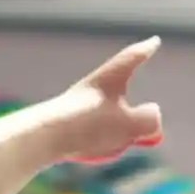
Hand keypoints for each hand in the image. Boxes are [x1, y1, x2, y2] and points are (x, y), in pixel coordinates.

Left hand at [49, 36, 164, 163]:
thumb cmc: (88, 125)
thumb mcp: (130, 123)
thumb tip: (153, 118)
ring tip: (109, 146)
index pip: (132, 59)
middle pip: (118, 91)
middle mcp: (92, 88)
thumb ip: (149, 120)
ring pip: (106, 117)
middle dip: (132, 110)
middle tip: (143, 125)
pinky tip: (88, 152)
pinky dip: (97, 144)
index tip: (154, 41)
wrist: (41, 138)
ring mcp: (77, 107)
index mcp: (109, 78)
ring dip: (115, 134)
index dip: (145, 51)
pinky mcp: (65, 126)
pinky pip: (90, 133)